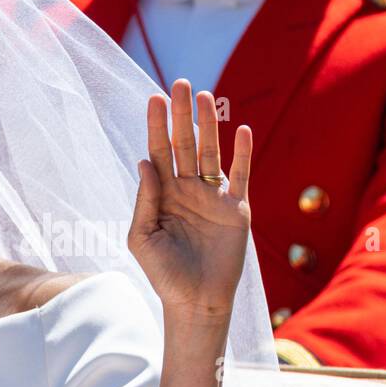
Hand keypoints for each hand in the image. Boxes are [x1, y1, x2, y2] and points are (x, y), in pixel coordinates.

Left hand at [128, 79, 252, 323]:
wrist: (196, 303)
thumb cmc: (164, 274)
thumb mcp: (142, 237)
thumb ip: (145, 200)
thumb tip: (145, 162)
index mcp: (162, 194)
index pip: (158, 152)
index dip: (156, 126)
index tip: (153, 99)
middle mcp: (187, 190)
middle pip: (184, 144)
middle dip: (181, 115)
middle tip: (179, 83)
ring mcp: (212, 198)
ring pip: (210, 153)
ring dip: (209, 125)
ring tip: (206, 97)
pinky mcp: (236, 210)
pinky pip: (241, 176)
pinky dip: (243, 154)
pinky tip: (241, 130)